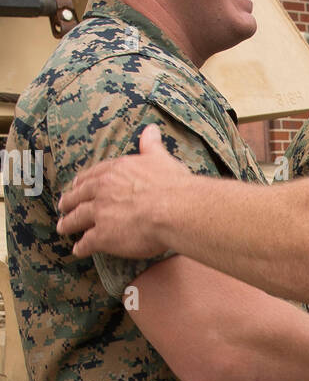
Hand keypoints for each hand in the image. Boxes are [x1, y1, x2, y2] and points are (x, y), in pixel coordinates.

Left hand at [57, 125, 188, 258]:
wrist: (173, 210)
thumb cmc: (171, 185)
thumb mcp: (160, 159)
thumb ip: (151, 146)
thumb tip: (151, 130)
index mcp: (115, 171)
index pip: (93, 175)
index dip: (83, 182)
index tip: (78, 185)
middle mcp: (102, 189)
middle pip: (79, 195)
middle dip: (69, 202)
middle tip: (63, 206)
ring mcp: (99, 213)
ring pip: (77, 218)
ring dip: (68, 224)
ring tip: (63, 228)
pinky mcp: (102, 236)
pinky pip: (86, 242)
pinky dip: (81, 247)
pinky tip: (78, 250)